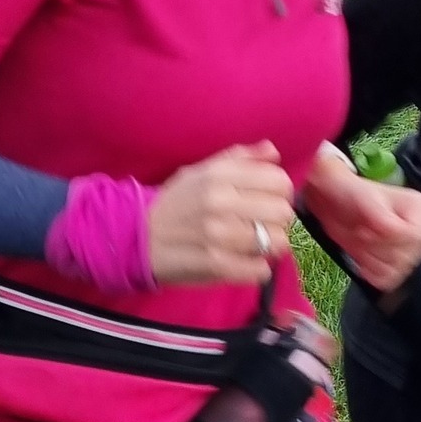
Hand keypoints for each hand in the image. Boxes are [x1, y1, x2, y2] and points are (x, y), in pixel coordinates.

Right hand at [148, 141, 296, 285]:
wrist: (137, 237)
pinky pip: (261, 270)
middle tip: (260, 224)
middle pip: (283, 212)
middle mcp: (220, 203)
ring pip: (277, 242)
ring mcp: (219, 236)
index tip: (266, 199)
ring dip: (269, 245)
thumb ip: (238, 158)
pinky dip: (257, 268)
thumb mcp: (200, 171)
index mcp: (219, 176)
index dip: (278, 191)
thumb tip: (272, 151)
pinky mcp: (216, 266)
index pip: (279, 181)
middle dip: (276, 219)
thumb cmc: (174, 203)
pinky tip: (244, 262)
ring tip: (252, 243)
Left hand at [301, 142, 420, 294]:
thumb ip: (384, 220)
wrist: (337, 206)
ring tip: (362, 242)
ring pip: (398, 271)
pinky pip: (389, 281)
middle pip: (408, 257)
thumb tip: (394, 233)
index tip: (371, 228)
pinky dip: (371, 272)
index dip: (392, 237)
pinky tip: (363, 258)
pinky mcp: (396, 267)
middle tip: (363, 233)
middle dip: (379, 247)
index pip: (418, 237)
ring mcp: (410, 252)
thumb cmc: (354, 196)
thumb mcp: (369, 200)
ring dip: (373, 259)